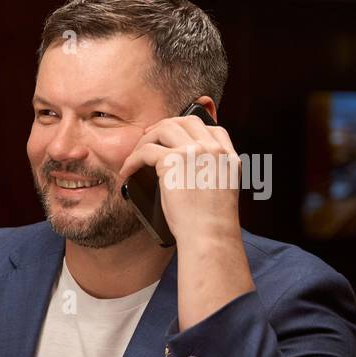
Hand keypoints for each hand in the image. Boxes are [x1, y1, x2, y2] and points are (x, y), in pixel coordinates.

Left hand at [116, 113, 241, 249]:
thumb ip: (209, 174)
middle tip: (148, 138)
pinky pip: (146, 150)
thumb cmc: (210, 224)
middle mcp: (214, 150)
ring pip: (165, 128)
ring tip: (135, 155)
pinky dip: (132, 160)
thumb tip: (185, 170)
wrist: (209, 235)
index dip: (191, 129)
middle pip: (187, 121)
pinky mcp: (175, 160)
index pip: (213, 129)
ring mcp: (196, 152)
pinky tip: (127, 171)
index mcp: (228, 158)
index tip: (174, 137)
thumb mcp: (219, 192)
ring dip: (146, 140)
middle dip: (165, 126)